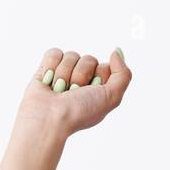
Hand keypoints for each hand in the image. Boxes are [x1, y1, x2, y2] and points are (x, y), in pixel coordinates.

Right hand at [16, 47, 132, 138]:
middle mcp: (82, 81)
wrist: (49, 118)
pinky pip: (54, 53)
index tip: (92, 91)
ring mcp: (64, 74)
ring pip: (71, 56)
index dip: (99, 76)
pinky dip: (51, 67)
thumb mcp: (112, 98)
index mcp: (98, 89)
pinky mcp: (46, 69)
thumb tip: (116, 51)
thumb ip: (123, 74)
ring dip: (64, 74)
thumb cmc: (79, 113)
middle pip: (89, 59)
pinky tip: (48, 82)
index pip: (105, 66)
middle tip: (73, 93)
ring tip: (59, 91)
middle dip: (81, 76)